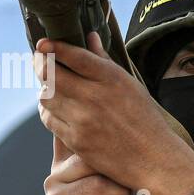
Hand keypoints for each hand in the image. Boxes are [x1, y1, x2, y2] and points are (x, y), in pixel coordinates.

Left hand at [36, 32, 193, 194]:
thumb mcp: (130, 85)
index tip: (43, 44)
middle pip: (50, 75)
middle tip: (40, 62)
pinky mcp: (76, 140)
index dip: (53, 47)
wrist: (153, 159)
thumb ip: (104, 60)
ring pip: (45, 97)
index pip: (73, 55)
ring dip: (44, 89)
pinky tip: (56, 108)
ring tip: (51, 87)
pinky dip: (48, 110)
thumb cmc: (144, 119)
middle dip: (40, 65)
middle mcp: (94, 97)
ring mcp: (83, 120)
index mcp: (111, 79)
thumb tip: (90, 35)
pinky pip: (49, 119)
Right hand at [44, 136, 134, 194]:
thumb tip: (124, 128)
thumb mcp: (110, 184)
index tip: (102, 114)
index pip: (69, 138)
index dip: (87, 130)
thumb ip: (107, 161)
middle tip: (130, 190)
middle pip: (94, 161)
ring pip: (102, 186)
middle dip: (120, 176)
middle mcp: (53, 180)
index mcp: (62, 167)